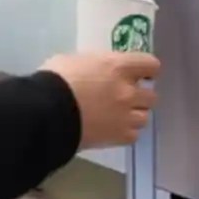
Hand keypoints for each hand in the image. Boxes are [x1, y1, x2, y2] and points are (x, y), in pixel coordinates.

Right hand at [40, 52, 159, 148]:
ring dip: (134, 115)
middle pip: (151, 95)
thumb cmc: (55, 80)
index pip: (151, 64)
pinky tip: (112, 129)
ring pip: (144, 117)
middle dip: (140, 96)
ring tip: (118, 116)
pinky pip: (133, 135)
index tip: (140, 73)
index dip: (146, 69)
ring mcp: (126, 116)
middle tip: (124, 97)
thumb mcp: (73, 60)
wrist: (47, 113)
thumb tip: (96, 70)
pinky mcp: (119, 137)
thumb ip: (93, 65)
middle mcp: (128, 91)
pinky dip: (125, 132)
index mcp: (118, 67)